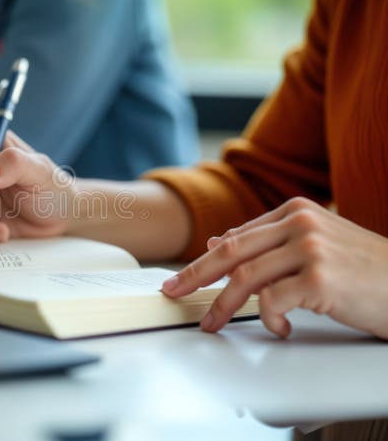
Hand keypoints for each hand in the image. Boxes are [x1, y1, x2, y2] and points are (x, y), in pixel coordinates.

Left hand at [161, 197, 387, 338]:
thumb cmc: (364, 270)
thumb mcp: (315, 245)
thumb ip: (269, 242)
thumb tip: (218, 241)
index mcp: (295, 211)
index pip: (236, 237)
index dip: (203, 261)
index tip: (182, 278)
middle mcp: (300, 223)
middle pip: (230, 251)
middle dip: (195, 276)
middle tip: (173, 293)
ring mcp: (311, 249)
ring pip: (245, 278)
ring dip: (223, 306)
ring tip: (212, 323)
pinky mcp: (321, 279)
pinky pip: (274, 301)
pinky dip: (269, 319)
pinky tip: (279, 328)